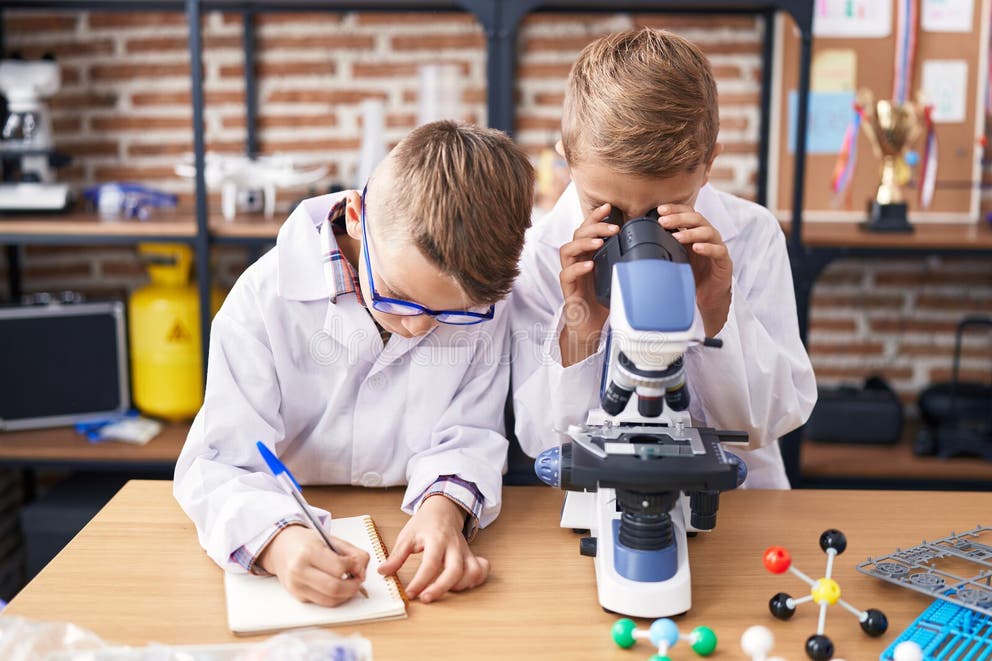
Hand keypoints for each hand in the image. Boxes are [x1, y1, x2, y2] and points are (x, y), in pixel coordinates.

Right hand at [256, 524, 369, 606]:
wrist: (281, 548)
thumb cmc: (307, 542)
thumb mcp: (330, 539)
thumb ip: (352, 553)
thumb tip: (362, 571)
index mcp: (308, 552)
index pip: (338, 568)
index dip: (353, 568)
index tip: (357, 564)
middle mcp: (299, 571)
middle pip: (334, 588)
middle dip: (353, 586)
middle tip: (359, 579)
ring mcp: (297, 587)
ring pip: (330, 600)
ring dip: (346, 595)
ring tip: (350, 583)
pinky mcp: (298, 597)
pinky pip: (323, 603)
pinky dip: (336, 597)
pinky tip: (338, 587)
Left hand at [378, 495, 488, 602]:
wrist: (443, 509)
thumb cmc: (425, 523)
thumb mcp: (407, 535)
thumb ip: (396, 556)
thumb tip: (383, 572)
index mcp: (436, 539)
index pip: (430, 564)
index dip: (420, 581)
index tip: (410, 593)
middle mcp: (453, 545)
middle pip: (454, 571)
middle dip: (440, 588)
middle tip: (425, 598)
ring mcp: (464, 551)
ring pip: (472, 571)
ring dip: (460, 586)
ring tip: (443, 590)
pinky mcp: (470, 555)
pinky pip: (481, 568)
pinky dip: (475, 580)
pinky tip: (462, 585)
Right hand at [558, 203, 619, 366]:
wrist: (593, 327)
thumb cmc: (607, 301)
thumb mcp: (621, 277)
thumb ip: (630, 264)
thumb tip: (658, 253)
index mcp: (589, 255)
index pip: (588, 229)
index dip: (596, 216)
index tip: (609, 206)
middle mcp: (577, 261)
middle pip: (578, 234)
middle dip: (595, 227)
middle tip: (614, 227)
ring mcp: (571, 274)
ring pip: (567, 250)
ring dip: (584, 243)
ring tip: (600, 241)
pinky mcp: (568, 290)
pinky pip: (567, 274)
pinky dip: (577, 268)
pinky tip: (589, 265)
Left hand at [657, 205, 732, 336]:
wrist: (707, 296)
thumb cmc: (690, 274)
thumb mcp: (673, 257)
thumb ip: (663, 246)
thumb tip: (637, 241)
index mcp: (694, 231)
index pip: (686, 212)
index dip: (674, 209)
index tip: (659, 210)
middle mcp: (706, 235)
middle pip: (696, 218)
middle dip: (679, 218)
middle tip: (663, 221)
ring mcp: (716, 246)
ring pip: (707, 231)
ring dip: (691, 232)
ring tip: (677, 237)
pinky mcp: (724, 260)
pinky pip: (718, 250)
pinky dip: (708, 247)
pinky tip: (697, 248)